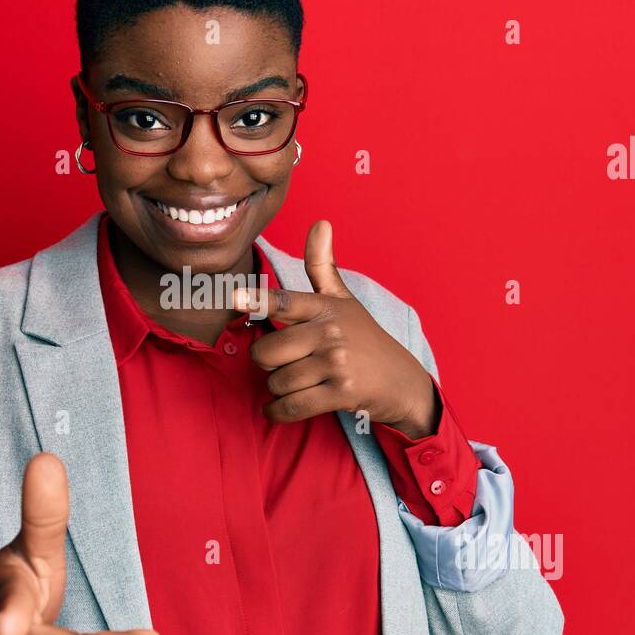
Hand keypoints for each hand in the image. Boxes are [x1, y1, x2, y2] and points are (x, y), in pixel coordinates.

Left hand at [232, 219, 439, 438]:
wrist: (400, 381)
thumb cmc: (363, 338)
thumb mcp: (344, 300)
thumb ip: (322, 266)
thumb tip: (320, 222)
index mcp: (325, 308)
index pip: (284, 303)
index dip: (257, 301)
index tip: (234, 298)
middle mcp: (330, 332)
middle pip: (266, 353)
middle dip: (267, 363)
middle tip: (285, 363)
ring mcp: (336, 363)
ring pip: (277, 382)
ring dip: (278, 389)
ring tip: (299, 382)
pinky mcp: (340, 392)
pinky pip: (290, 406)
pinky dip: (278, 412)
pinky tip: (280, 408)